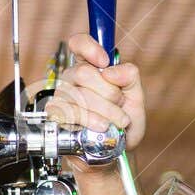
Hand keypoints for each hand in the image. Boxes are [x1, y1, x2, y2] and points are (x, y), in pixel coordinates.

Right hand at [47, 33, 146, 152]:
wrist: (115, 150)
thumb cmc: (122, 123)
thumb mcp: (136, 96)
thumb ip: (130, 76)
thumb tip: (112, 70)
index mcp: (91, 67)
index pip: (79, 43)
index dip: (90, 48)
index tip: (104, 61)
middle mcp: (73, 79)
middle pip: (84, 72)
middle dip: (109, 92)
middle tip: (120, 105)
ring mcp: (63, 97)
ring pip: (80, 94)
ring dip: (106, 110)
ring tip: (116, 121)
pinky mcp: (57, 116)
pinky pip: (71, 112)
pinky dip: (91, 120)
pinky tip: (101, 126)